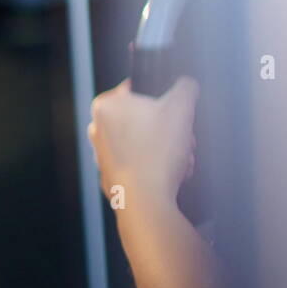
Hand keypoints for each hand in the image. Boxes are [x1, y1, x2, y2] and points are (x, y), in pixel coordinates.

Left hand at [88, 77, 199, 205]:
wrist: (146, 202)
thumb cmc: (156, 154)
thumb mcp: (181, 107)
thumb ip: (186, 87)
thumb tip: (187, 85)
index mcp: (107, 106)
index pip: (140, 89)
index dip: (165, 101)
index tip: (176, 114)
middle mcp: (99, 130)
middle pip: (146, 119)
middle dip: (171, 130)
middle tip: (183, 139)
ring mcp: (103, 156)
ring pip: (147, 143)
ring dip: (169, 150)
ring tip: (181, 159)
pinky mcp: (113, 178)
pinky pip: (142, 165)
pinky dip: (158, 168)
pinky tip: (172, 174)